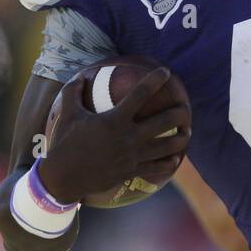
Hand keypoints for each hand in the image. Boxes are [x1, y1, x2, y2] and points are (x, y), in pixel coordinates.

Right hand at [39, 68, 190, 202]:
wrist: (63, 178)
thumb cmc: (64, 143)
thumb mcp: (67, 114)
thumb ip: (74, 92)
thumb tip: (82, 75)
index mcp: (114, 119)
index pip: (141, 94)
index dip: (155, 80)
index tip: (166, 72)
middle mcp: (128, 136)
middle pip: (166, 121)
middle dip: (181, 112)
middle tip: (186, 107)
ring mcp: (133, 155)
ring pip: (169, 146)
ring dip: (182, 137)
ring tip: (187, 132)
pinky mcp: (133, 171)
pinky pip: (158, 167)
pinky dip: (170, 162)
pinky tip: (176, 158)